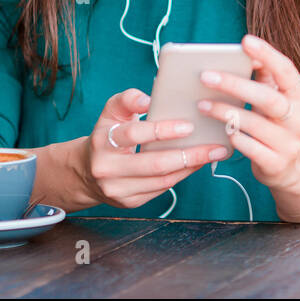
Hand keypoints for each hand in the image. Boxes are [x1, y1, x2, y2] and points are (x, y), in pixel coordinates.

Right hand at [79, 88, 229, 210]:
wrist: (85, 172)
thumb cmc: (106, 136)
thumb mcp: (110, 114)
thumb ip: (127, 100)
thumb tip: (148, 98)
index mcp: (103, 142)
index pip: (135, 134)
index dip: (162, 130)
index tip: (189, 126)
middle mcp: (108, 169)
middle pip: (155, 164)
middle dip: (189, 155)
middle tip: (215, 146)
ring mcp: (118, 189)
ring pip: (162, 180)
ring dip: (191, 167)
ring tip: (212, 154)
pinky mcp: (129, 202)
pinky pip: (161, 189)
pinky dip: (182, 176)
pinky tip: (196, 164)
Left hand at [196, 35, 299, 191]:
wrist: (292, 166)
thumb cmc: (276, 122)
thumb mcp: (277, 97)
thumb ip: (264, 75)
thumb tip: (243, 52)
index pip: (286, 70)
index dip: (267, 54)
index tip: (245, 41)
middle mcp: (299, 119)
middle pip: (268, 98)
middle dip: (235, 85)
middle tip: (205, 76)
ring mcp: (288, 143)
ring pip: (254, 124)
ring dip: (224, 112)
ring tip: (201, 104)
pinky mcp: (276, 163)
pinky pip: (249, 148)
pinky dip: (233, 137)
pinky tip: (219, 130)